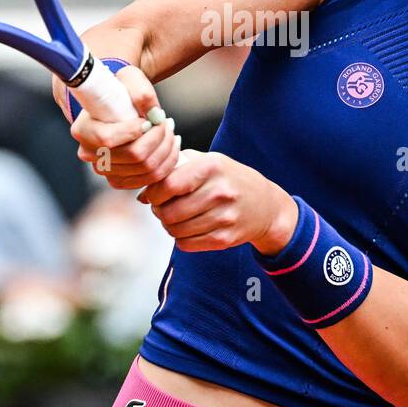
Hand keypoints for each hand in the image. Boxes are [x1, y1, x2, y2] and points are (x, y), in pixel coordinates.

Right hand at [68, 65, 179, 189]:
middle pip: (133, 156)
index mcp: (83, 129)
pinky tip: (170, 147)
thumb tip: (154, 114)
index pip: (108, 139)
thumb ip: (141, 91)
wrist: (118, 106)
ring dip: (167, 150)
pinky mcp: (119, 179)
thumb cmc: (121, 90)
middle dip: (159, 138)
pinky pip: (149, 179)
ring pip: (145, 169)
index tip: (149, 119)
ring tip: (170, 132)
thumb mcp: (130, 79)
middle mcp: (89, 153)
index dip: (134, 131)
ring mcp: (104, 170)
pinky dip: (166, 164)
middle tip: (167, 123)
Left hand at [137, 150, 298, 254]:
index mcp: (211, 167)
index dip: (154, 193)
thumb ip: (174, 169)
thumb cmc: (228, 179)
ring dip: (169, 225)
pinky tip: (188, 228)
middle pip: (169, 211)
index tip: (155, 194)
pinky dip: (181, 238)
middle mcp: (219, 191)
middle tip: (163, 208)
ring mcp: (224, 217)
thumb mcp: (208, 162)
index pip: (168, 185)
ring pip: (175, 230)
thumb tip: (142, 195)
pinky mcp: (225, 238)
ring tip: (176, 217)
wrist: (265, 205)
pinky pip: (186, 244)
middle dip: (159, 212)